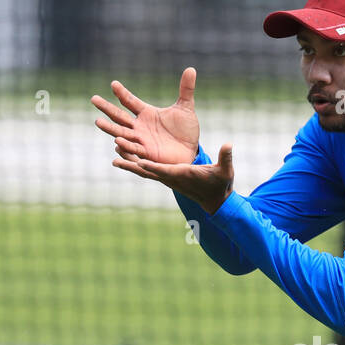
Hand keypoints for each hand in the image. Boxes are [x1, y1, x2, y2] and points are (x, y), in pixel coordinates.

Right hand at [92, 68, 199, 165]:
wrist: (191, 151)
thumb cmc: (186, 131)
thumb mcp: (186, 108)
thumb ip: (186, 90)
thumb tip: (191, 69)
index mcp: (146, 113)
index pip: (130, 101)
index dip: (122, 93)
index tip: (113, 84)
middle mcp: (140, 126)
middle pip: (119, 116)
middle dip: (106, 108)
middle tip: (94, 99)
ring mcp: (141, 140)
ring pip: (122, 133)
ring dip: (110, 128)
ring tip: (98, 122)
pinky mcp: (147, 154)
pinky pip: (134, 149)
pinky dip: (125, 146)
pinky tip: (117, 142)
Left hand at [118, 141, 234, 215]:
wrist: (217, 200)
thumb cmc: (221, 184)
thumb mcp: (226, 170)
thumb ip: (226, 157)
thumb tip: (229, 144)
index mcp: (184, 175)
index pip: (166, 171)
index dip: (153, 166)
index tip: (139, 162)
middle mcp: (172, 178)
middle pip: (148, 172)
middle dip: (132, 166)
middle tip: (116, 160)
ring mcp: (169, 179)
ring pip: (146, 172)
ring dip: (130, 165)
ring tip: (115, 157)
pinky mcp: (168, 178)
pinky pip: (150, 171)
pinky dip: (138, 165)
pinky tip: (128, 158)